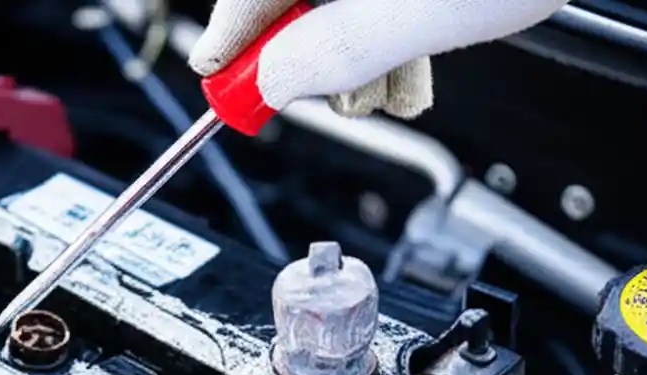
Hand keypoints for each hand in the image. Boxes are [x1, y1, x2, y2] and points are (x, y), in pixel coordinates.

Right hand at [188, 0, 568, 117]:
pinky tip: (415, 69)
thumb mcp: (424, 11)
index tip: (222, 80)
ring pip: (341, 5)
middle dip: (314, 55)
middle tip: (342, 93)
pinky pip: (380, 3)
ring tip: (398, 89)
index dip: (231, 36)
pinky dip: (395, 38)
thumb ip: (335, 50)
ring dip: (363, 59)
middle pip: (296, 1)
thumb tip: (268, 82)